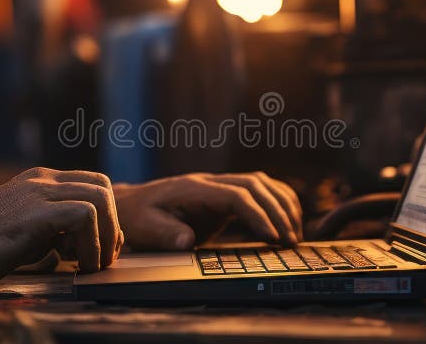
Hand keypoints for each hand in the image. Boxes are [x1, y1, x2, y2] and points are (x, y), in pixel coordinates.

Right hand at [0, 167, 121, 289]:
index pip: (94, 184)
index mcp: (41, 180)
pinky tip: (77, 265)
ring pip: (100, 199)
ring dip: (104, 237)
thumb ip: (59, 230)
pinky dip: (91, 244)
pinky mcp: (35, 211)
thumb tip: (95, 246)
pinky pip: (84, 216)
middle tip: (100, 258)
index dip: (107, 216)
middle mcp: (43, 179)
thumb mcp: (30, 231)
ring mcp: (38, 191)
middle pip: (103, 188)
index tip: (100, 248)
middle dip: (112, 225)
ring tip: (89, 265)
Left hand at [114, 172, 301, 250]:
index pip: (236, 195)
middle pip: (255, 185)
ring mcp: (218, 186)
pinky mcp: (223, 197)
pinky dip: (276, 203)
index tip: (273, 238)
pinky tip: (286, 224)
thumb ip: (165, 234)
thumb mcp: (144, 229)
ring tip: (295, 236)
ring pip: (261, 184)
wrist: (130, 205)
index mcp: (194, 189)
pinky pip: (258, 192)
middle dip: (278, 212)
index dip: (258, 214)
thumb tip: (186, 240)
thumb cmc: (137, 219)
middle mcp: (210, 182)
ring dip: (282, 205)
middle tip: (291, 241)